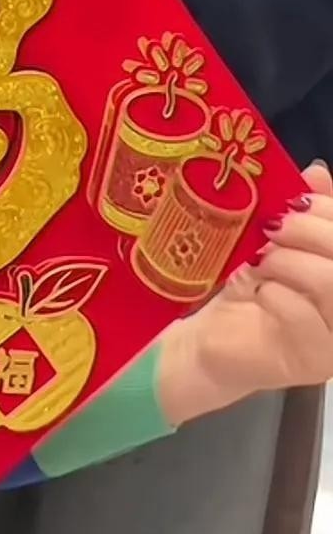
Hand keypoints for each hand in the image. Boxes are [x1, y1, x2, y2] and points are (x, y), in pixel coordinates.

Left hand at [159, 163, 332, 422]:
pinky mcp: (313, 362)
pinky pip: (304, 317)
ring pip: (331, 284)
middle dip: (310, 231)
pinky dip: (276, 293)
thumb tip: (318, 171)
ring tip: (261, 259)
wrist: (212, 337)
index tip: (295, 200)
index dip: (330, 210)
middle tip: (272, 226)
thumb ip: (301, 210)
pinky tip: (258, 290)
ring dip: (290, 261)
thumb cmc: (249, 284)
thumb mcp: (274, 240)